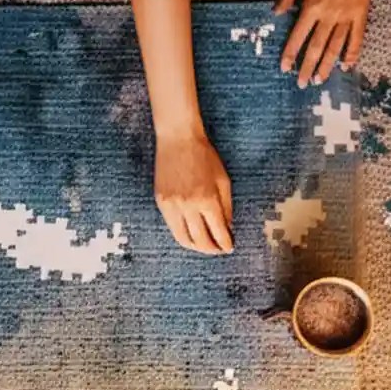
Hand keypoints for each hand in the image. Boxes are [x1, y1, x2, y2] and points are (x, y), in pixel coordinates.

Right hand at [155, 124, 233, 254]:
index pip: (219, 233)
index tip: (230, 248)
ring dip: (195, 247)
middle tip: (218, 250)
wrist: (178, 139)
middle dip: (211, 250)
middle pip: (200, 241)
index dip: (226, 244)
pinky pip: (172, 226)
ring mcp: (172, 206)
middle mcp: (188, 206)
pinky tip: (191, 233)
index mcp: (208, 200)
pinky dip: (183, 234)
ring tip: (204, 246)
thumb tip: (227, 229)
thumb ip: (226, 207)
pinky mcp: (161, 202)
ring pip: (183, 239)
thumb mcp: (223, 180)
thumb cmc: (204, 156)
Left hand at [275, 0, 390, 87]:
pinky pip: (356, 38)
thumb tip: (276, 13)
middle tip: (302, 84)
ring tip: (320, 80)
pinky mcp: (360, 15)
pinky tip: (346, 66)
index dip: (291, 53)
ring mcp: (346, 17)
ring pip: (335, 46)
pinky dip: (352, 53)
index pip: (298, 36)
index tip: (285, 68)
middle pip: (316, 47)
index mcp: (312, 7)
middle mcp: (328, 16)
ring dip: (327, 65)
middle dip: (308, 67)